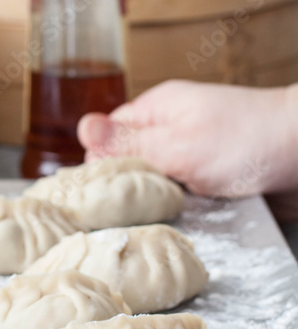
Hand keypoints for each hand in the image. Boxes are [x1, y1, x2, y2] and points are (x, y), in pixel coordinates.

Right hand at [77, 80, 297, 203]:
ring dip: (160, 203)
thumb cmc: (247, 140)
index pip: (106, 138)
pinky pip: (185, 195)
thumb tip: (80, 126)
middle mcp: (173, 129)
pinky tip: (188, 218)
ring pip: (157, 184)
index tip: (100, 197)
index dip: (99, 168)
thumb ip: (128, 143)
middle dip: (130, 190)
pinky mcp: (215, 175)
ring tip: (164, 218)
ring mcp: (195, 152)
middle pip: (130, 164)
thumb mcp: (177, 143)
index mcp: (157, 109)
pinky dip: (186, 208)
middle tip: (133, 213)